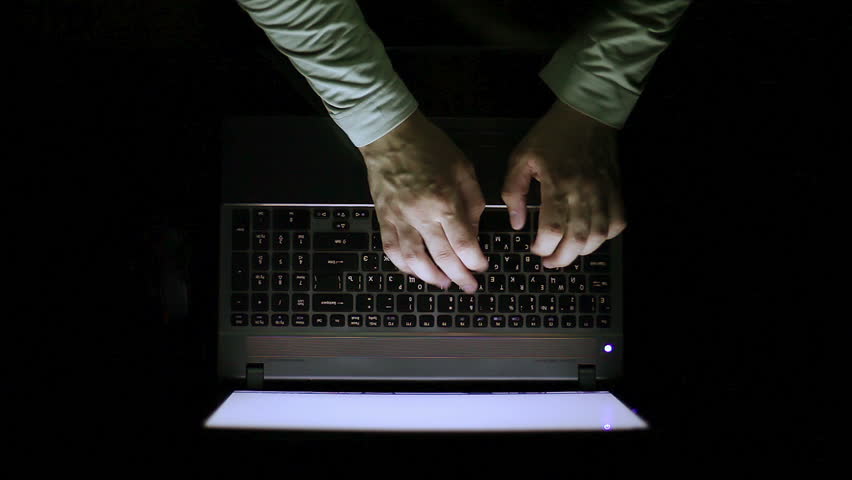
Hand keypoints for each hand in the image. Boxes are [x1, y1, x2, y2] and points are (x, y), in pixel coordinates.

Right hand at [359, 110, 487, 292]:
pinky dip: (404, 266)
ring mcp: (399, 219)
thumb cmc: (429, 147)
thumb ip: (472, 202)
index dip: (475, 262)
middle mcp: (421, 215)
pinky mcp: (383, 218)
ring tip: (444, 284)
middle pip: (442, 258)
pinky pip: (392, 250)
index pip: (464, 244)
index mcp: (445, 201)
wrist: (390, 135)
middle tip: (469, 286)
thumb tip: (474, 231)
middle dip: (459, 277)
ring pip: (414, 261)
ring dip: (431, 278)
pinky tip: (416, 271)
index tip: (482, 267)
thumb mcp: (463, 168)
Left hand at [501, 101, 626, 267]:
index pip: (553, 229)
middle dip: (562, 258)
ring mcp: (603, 192)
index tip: (534, 249)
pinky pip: (618, 222)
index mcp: (558, 185)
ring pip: (599, 235)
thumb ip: (513, 192)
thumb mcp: (521, 158)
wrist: (586, 113)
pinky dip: (607, 235)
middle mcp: (583, 192)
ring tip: (568, 253)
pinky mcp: (615, 189)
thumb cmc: (550, 136)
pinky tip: (592, 237)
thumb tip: (517, 223)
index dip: (543, 247)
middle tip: (549, 262)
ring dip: (583, 251)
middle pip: (578, 240)